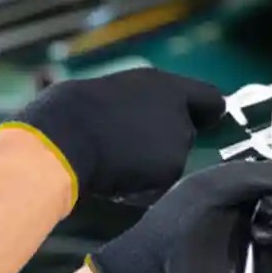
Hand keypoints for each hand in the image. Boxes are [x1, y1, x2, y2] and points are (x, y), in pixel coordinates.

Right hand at [0, 68, 223, 205]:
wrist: (61, 139)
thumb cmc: (73, 114)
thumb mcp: (115, 95)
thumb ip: (143, 105)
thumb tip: (153, 121)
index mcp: (164, 85)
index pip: (210, 99)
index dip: (206, 113)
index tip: (202, 121)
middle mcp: (179, 112)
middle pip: (187, 133)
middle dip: (165, 142)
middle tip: (130, 146)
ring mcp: (178, 142)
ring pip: (172, 160)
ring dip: (153, 166)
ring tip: (116, 160)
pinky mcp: (171, 171)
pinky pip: (160, 184)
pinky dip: (144, 186)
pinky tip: (117, 178)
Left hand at [87, 149, 271, 272]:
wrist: (160, 261)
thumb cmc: (184, 212)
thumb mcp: (225, 180)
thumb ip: (271, 172)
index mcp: (254, 186)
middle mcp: (266, 210)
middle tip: (269, 202)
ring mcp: (268, 241)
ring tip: (259, 220)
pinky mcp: (268, 270)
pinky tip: (258, 238)